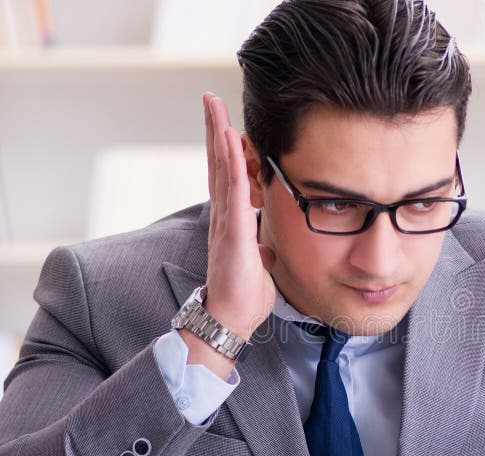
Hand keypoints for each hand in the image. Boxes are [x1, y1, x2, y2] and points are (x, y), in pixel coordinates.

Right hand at [179, 94, 274, 377]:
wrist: (231, 319)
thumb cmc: (244, 295)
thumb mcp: (259, 265)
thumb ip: (260, 250)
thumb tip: (266, 247)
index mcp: (231, 222)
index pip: (226, 177)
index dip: (225, 149)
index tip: (225, 124)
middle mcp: (224, 216)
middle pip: (217, 164)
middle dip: (214, 130)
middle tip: (210, 99)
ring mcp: (226, 221)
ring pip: (221, 169)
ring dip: (218, 135)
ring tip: (213, 105)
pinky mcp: (233, 231)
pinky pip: (233, 190)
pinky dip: (231, 163)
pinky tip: (231, 140)